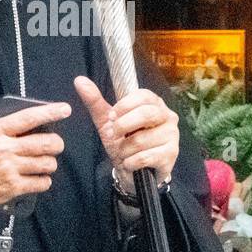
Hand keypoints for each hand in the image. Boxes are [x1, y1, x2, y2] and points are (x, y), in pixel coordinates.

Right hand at [0, 101, 70, 212]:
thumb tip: (23, 127)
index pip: (28, 118)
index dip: (50, 112)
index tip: (64, 109)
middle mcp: (5, 149)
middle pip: (45, 143)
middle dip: (57, 143)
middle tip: (55, 145)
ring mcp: (10, 170)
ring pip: (47, 164)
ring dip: (50, 163)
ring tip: (44, 163)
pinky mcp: (12, 188)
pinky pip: (41, 183)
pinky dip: (43, 180)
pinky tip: (37, 179)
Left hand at [74, 76, 178, 194]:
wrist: (132, 171)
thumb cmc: (123, 142)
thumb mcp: (107, 121)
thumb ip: (95, 101)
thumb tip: (79, 80)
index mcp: (154, 103)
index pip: (143, 95)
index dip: (123, 106)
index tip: (111, 117)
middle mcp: (168, 116)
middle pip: (146, 114)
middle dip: (123, 126)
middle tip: (114, 135)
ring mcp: (172, 136)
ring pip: (142, 140)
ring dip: (124, 149)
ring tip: (124, 152)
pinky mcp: (171, 155)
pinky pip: (145, 157)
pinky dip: (130, 162)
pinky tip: (130, 163)